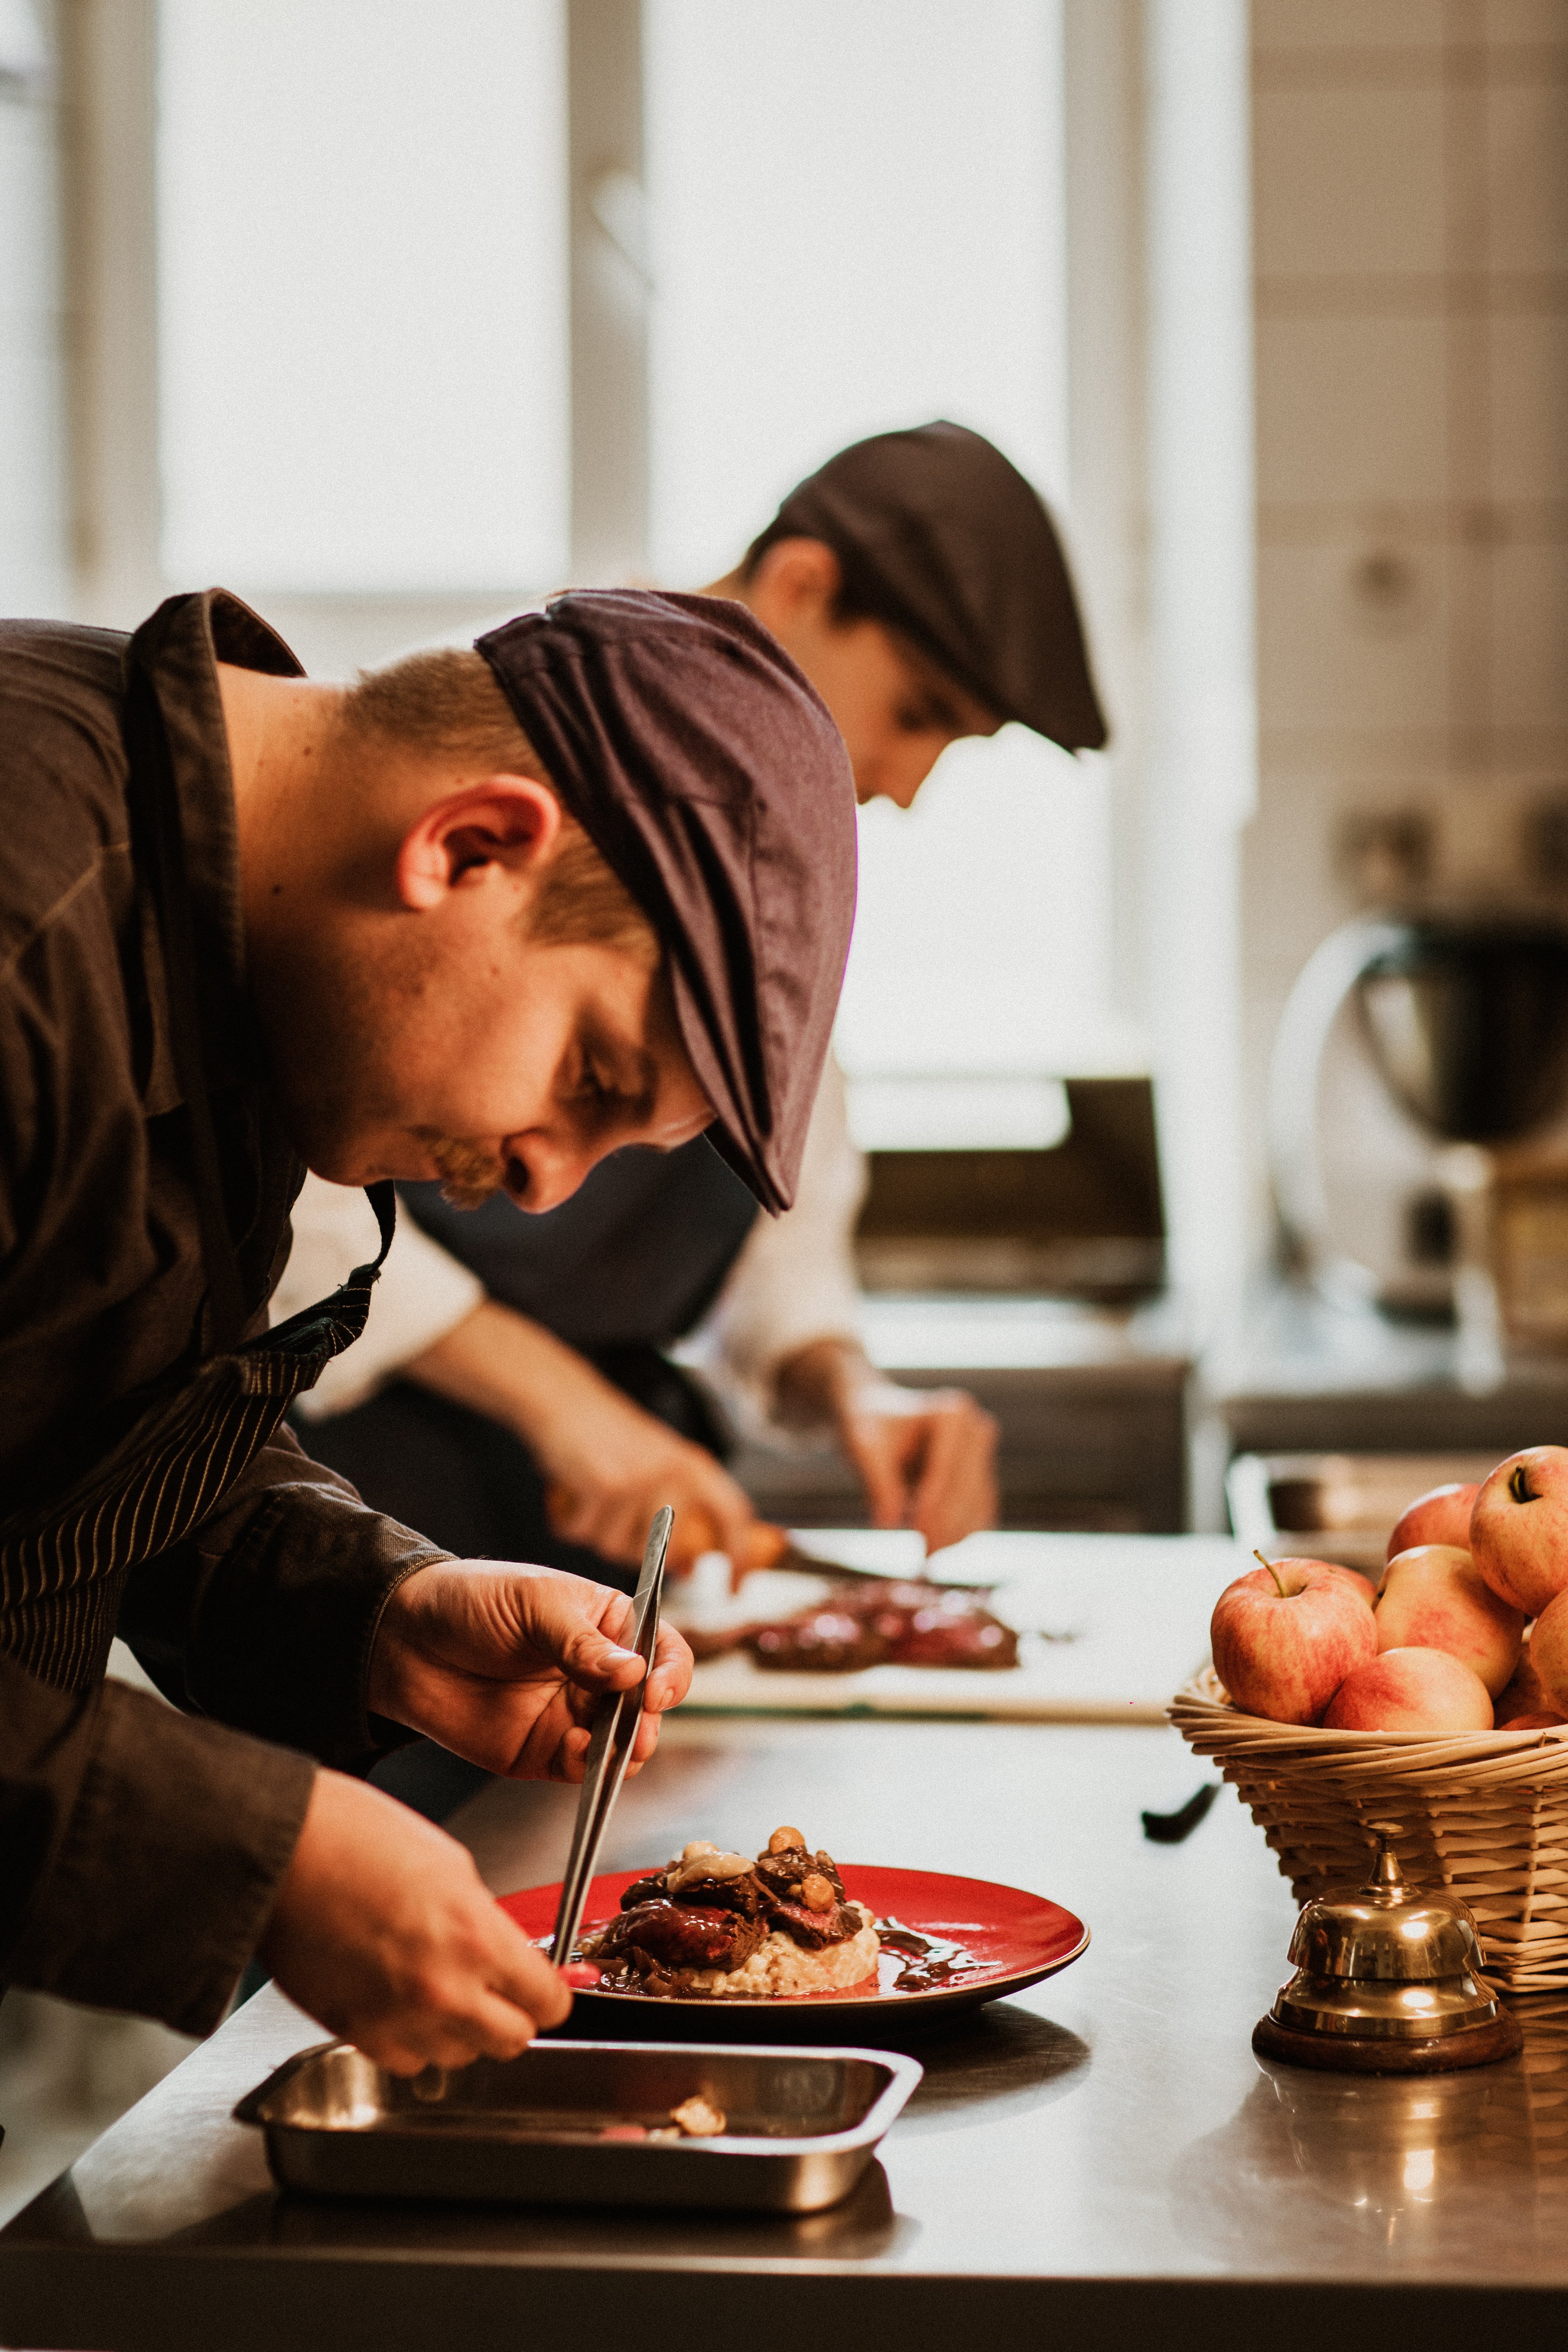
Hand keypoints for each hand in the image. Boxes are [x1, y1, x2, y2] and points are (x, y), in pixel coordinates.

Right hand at [258, 1768, 570, 2074]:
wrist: (283, 1852)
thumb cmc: (357, 1839)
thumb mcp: (451, 1866)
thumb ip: (485, 1922)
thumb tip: (505, 1954)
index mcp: (477, 1938)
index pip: (546, 2002)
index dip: (548, 1994)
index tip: (542, 1988)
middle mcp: (444, 1990)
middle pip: (511, 2041)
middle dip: (510, 2015)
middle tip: (496, 1990)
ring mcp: (399, 2018)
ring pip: (459, 2057)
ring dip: (459, 2030)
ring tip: (439, 1987)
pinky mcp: (356, 2033)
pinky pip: (406, 2062)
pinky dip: (411, 2041)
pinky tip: (400, 2001)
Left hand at [367, 1562, 692, 1780]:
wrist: (402, 1641)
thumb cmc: (471, 1601)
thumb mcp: (533, 1603)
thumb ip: (582, 1641)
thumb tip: (633, 1670)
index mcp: (607, 1625)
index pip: (660, 1649)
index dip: (669, 1671)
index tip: (655, 1688)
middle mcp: (597, 1673)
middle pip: (647, 1705)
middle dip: (649, 1718)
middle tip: (637, 1723)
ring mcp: (572, 1715)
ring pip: (623, 1744)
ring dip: (627, 1749)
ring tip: (615, 1745)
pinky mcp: (544, 1751)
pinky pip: (582, 1769)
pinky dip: (589, 1768)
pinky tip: (576, 1752)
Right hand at [408, 1301, 756, 1572]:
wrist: (562, 1398)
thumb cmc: (605, 1432)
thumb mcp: (657, 1460)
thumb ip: (677, 1504)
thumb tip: (686, 1563)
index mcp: (693, 1465)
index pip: (734, 1514)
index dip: (740, 1554)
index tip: (736, 1586)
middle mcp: (673, 1473)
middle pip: (668, 1550)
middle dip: (639, 1555)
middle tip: (618, 1534)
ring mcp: (640, 1481)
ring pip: (618, 1548)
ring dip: (598, 1534)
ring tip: (590, 1501)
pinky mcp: (605, 1486)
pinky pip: (586, 1535)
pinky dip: (571, 1525)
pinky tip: (570, 1498)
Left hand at [778, 1338, 998, 1556]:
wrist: (876, 1414)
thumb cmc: (868, 1427)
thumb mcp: (864, 1449)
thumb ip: (879, 1485)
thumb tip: (888, 1524)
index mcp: (952, 1414)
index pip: (946, 1471)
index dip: (935, 1508)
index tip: (920, 1540)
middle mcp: (976, 1429)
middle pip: (968, 1490)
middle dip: (947, 1527)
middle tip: (925, 1561)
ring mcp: (984, 1452)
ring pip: (979, 1505)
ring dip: (957, 1534)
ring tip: (928, 1559)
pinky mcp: (983, 1474)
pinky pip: (980, 1510)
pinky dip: (963, 1531)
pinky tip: (941, 1548)